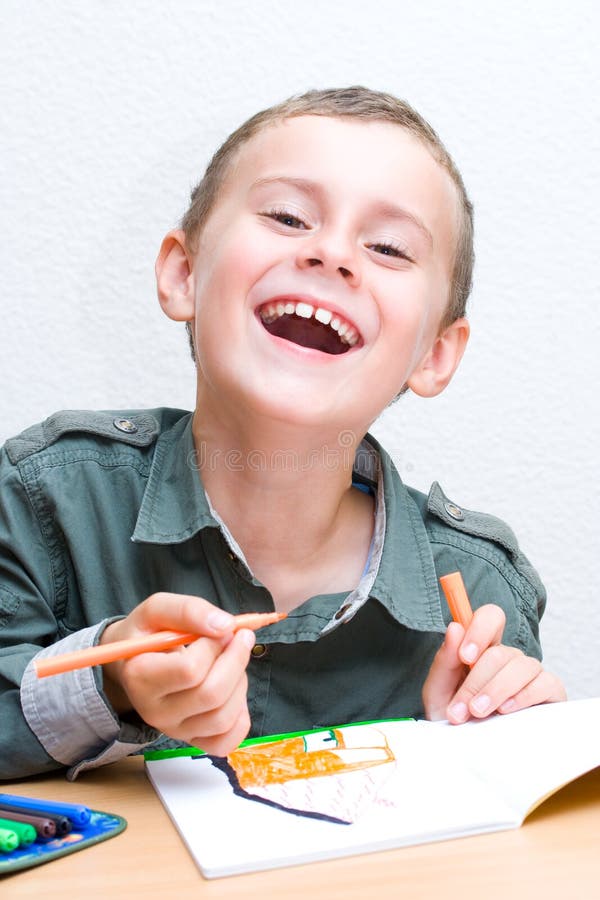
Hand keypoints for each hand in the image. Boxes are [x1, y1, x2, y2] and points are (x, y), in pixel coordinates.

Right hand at [100, 592, 254, 754]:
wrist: (135, 663)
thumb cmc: (147, 634)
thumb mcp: (157, 609)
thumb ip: (188, 610)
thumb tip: (225, 626)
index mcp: (140, 677)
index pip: (190, 670)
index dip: (214, 644)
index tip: (221, 628)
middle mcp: (154, 712)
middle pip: (211, 695)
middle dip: (237, 659)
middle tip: (241, 637)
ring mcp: (174, 730)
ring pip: (224, 717)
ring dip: (240, 681)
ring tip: (232, 660)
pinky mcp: (192, 741)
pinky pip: (228, 740)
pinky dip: (242, 715)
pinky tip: (233, 689)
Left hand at [422, 603, 565, 722]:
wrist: (469, 752)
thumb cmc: (455, 718)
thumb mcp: (438, 692)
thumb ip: (444, 661)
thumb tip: (455, 627)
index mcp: (482, 649)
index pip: (490, 618)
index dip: (479, 630)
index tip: (465, 656)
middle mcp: (508, 658)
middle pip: (500, 652)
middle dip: (477, 681)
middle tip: (463, 708)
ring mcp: (530, 673)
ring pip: (521, 666)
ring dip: (496, 690)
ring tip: (479, 713)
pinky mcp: (549, 692)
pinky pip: (545, 683)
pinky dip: (524, 696)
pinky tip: (507, 710)